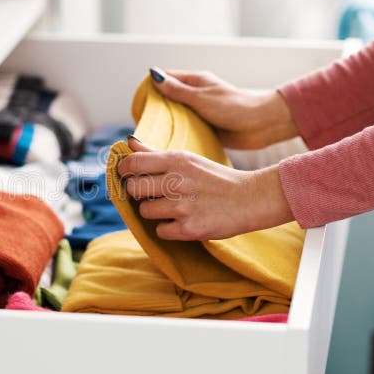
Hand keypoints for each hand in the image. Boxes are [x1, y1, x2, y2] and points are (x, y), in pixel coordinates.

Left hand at [117, 136, 293, 239]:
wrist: (250, 198)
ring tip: (171, 207)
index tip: (126, 175)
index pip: (132, 163)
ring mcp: (183, 206)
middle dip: (138, 193)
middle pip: (134, 188)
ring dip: (154, 211)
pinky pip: (160, 231)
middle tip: (152, 194)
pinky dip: (168, 229)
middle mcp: (177, 181)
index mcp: (176, 160)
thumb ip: (154, 153)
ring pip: (145, 211)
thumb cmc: (214, 178)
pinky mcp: (189, 229)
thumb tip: (127, 143)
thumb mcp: (187, 159)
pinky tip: (182, 221)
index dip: (123, 171)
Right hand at [150, 67, 298, 148]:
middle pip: (168, 100)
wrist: (261, 126)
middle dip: (155, 109)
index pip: (166, 79)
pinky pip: (186, 131)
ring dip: (166, 125)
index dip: (150, 87)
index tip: (137, 101)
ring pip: (176, 117)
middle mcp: (196, 96)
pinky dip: (177, 135)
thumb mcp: (201, 97)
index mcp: (195, 82)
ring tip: (150, 136)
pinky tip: (167, 144)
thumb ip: (177, 90)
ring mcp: (200, 113)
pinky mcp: (205, 128)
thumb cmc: (234, 107)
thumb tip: (154, 75)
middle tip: (141, 123)